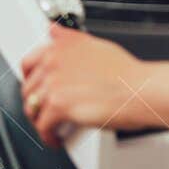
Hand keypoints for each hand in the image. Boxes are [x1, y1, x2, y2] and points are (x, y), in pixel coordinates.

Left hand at [17, 24, 158, 148]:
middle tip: (44, 111)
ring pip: (32, 107)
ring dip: (39, 121)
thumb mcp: (96, 44)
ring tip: (49, 127)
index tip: (33, 87)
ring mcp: (54, 83)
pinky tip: (55, 139)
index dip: (28, 79)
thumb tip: (54, 30)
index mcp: (60, 46)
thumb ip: (70, 39)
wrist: (139, 90)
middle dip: (35, 103)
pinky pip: (43, 125)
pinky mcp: (58, 105)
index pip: (28, 62)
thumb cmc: (126, 73)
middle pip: (28, 88)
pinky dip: (47, 136)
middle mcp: (53, 62)